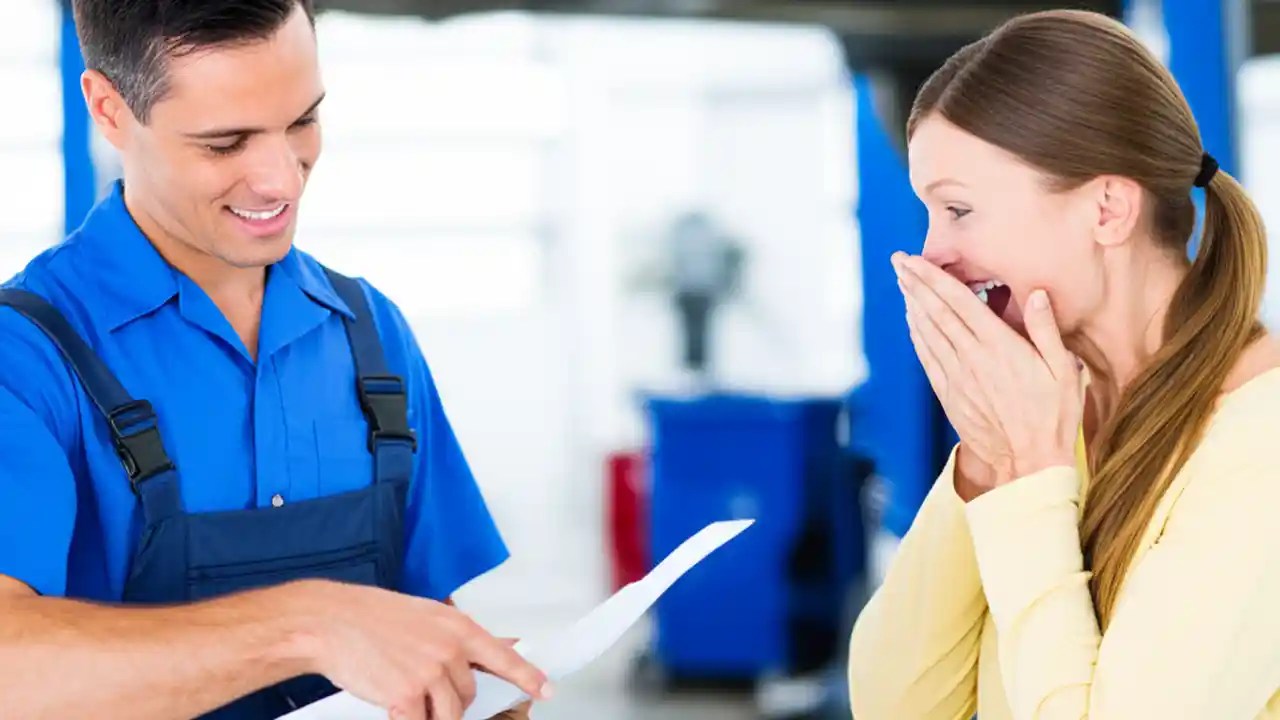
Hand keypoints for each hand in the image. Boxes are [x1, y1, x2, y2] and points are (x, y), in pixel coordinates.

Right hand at [289, 581, 549, 719]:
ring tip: (405, 693)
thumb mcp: (428, 615)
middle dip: (450, 698)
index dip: (528, 676)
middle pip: (468, 695)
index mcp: (458, 627)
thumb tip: (501, 644)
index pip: (504, 656)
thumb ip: (461, 636)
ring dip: (430, 713)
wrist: (330, 622)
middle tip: (421, 683)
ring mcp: (430, 673)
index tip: (545, 689)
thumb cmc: (372, 616)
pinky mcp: (407, 696)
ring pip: (449, 714)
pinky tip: (393, 705)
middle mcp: (450, 650)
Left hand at [893, 253, 1081, 488]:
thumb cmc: (1053, 416)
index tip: (916, 260)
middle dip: (916, 284)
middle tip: (898, 262)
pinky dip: (916, 335)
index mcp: (1000, 347)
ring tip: (901, 282)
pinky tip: (911, 320)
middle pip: (937, 313)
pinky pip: (927, 357)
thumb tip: (1037, 295)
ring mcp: (957, 377)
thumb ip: (1047, 331)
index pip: (960, 303)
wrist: (1027, 463)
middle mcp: (972, 358)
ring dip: (912, 304)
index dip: (935, 279)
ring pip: (928, 333)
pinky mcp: (949, 394)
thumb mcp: (1064, 372)